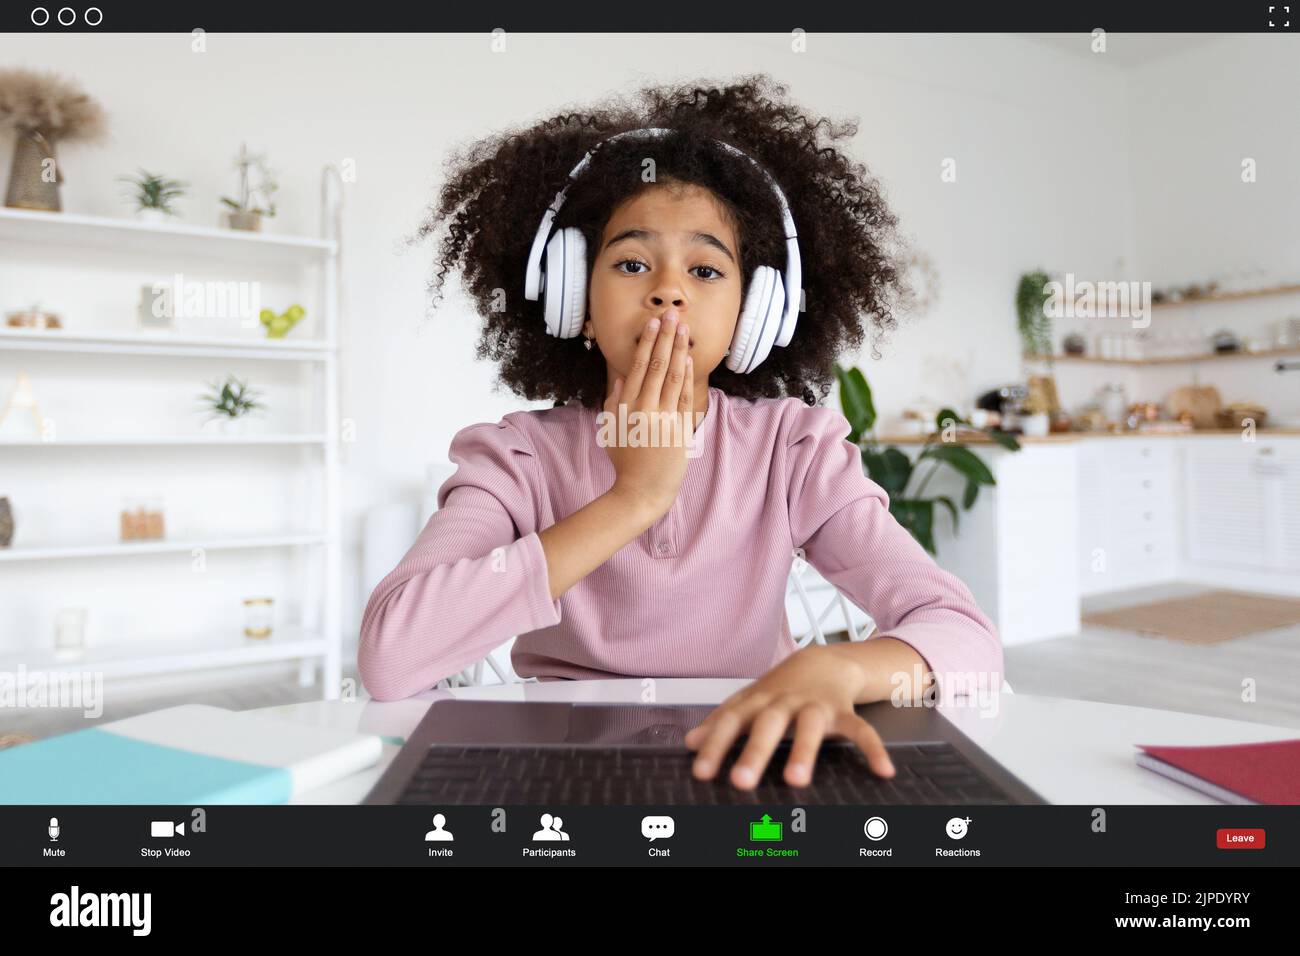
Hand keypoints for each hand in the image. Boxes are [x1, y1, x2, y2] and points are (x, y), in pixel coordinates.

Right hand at [604, 308, 693, 518]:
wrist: (641, 490)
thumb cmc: (625, 461)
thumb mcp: (611, 430)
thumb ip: (614, 401)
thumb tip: (622, 376)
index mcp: (625, 405)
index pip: (639, 366)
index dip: (647, 342)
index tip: (654, 323)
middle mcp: (643, 407)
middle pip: (657, 364)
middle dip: (665, 337)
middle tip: (672, 314)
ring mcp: (662, 416)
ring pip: (672, 375)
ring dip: (679, 348)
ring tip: (684, 328)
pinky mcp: (678, 427)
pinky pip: (683, 395)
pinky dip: (687, 374)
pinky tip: (689, 357)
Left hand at [684, 645, 896, 788]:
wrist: (825, 659)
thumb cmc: (781, 689)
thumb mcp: (749, 701)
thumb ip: (721, 721)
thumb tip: (690, 741)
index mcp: (758, 701)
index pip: (731, 722)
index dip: (715, 746)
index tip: (701, 772)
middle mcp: (786, 702)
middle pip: (768, 724)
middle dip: (754, 752)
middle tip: (741, 781)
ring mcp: (816, 706)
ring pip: (810, 727)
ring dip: (803, 752)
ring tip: (796, 780)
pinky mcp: (845, 712)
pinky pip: (861, 729)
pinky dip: (873, 749)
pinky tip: (883, 770)